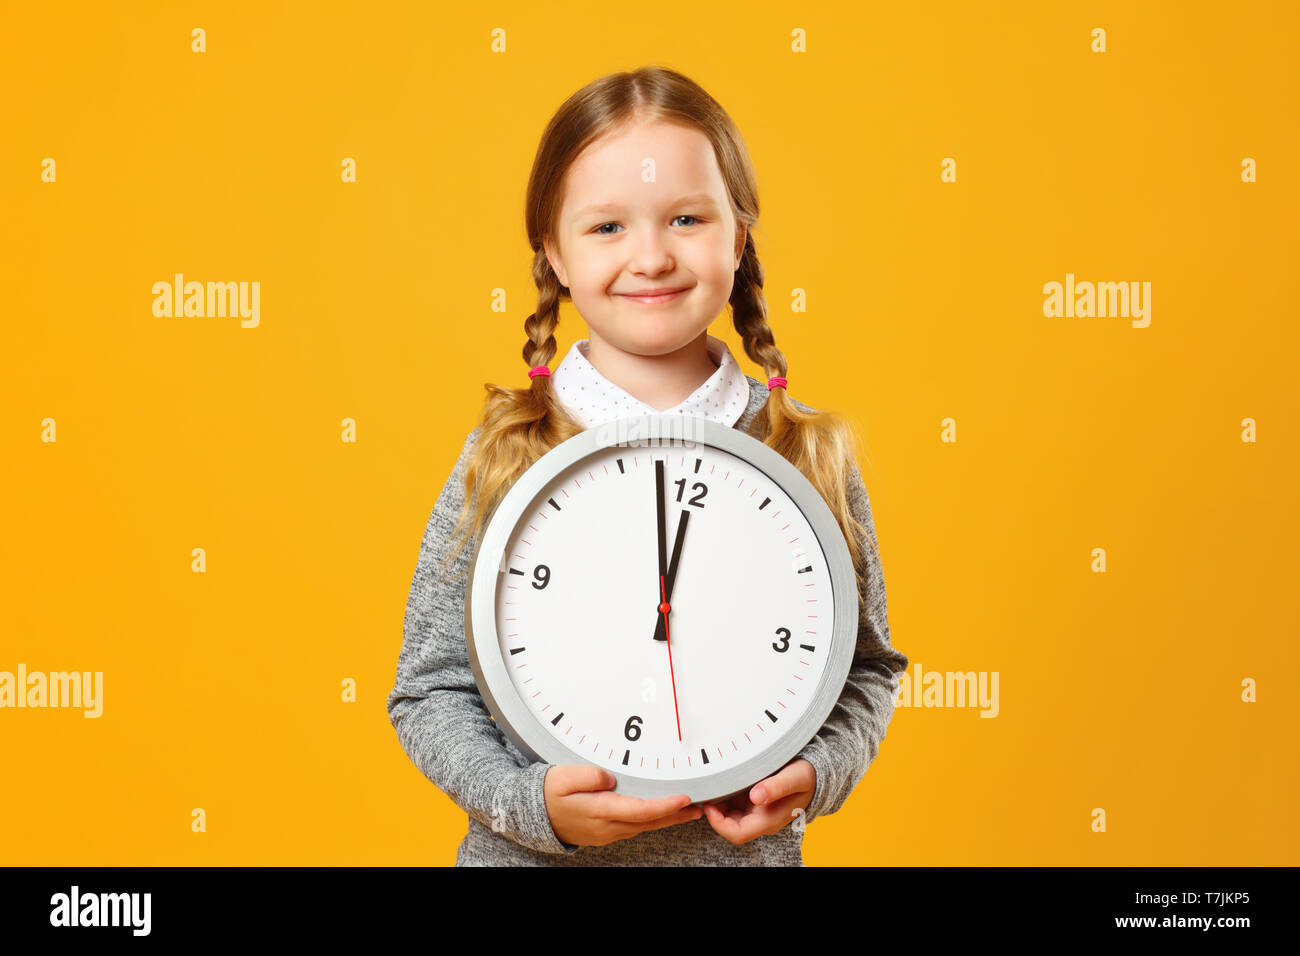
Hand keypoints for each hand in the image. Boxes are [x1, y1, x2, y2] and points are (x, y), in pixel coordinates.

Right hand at [544, 765, 702, 847]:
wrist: (530, 815)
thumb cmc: (547, 793)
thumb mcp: (562, 777)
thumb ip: (588, 776)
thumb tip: (610, 777)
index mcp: (598, 811)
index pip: (640, 810)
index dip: (664, 805)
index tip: (683, 798)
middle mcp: (606, 826)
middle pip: (648, 822)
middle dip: (675, 815)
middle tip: (698, 807)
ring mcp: (606, 832)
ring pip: (643, 826)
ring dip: (665, 818)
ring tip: (687, 809)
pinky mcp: (604, 832)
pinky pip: (634, 827)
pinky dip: (651, 819)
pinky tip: (659, 813)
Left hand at [702, 758, 815, 844]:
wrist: (816, 774)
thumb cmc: (807, 776)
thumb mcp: (795, 778)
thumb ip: (776, 787)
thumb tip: (756, 797)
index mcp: (769, 820)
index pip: (738, 833)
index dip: (719, 824)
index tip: (709, 805)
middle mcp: (762, 820)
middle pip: (730, 826)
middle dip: (715, 813)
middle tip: (706, 792)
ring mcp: (758, 812)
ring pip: (730, 815)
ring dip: (719, 803)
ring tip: (711, 784)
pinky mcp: (756, 803)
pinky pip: (735, 804)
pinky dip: (726, 795)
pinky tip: (723, 781)